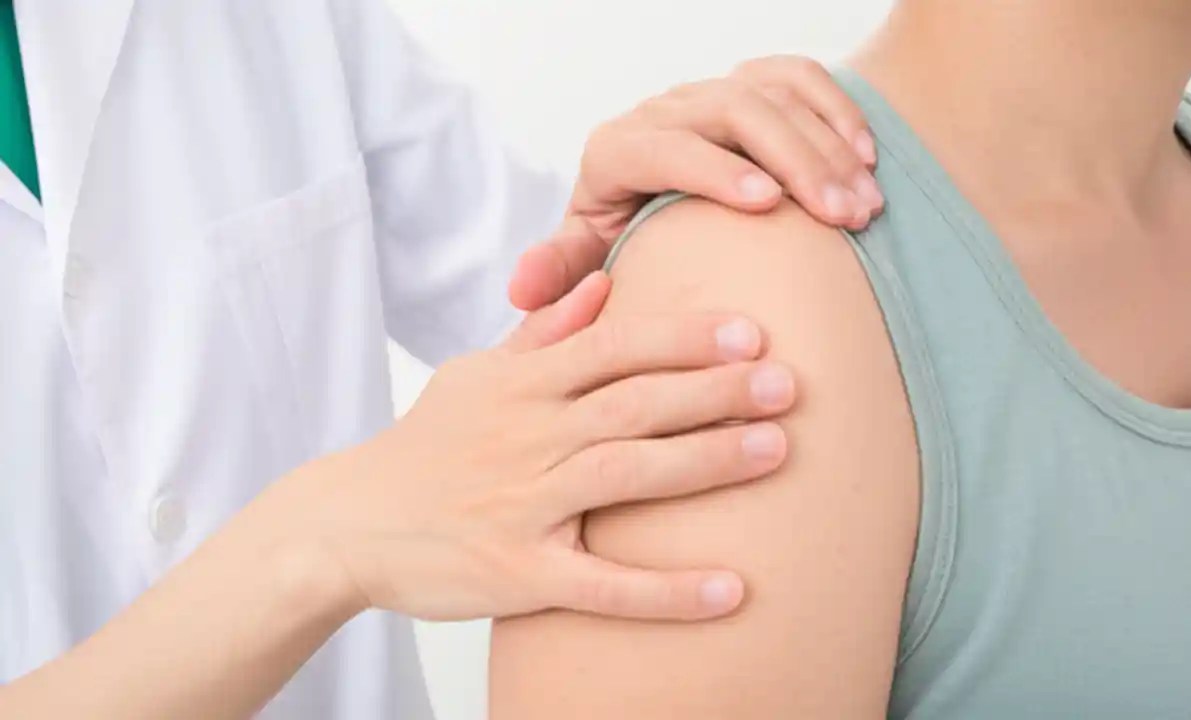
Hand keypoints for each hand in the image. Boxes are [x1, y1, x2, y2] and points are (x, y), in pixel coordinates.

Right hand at [296, 274, 796, 621]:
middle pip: (633, 403)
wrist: (349, 523)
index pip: (613, 347)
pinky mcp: (517, 575)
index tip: (750, 327)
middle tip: (789, 383)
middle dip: (716, 390)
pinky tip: (730, 591)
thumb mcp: (476, 377)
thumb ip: (542, 334)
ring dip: (706, 461)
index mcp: (522, 385)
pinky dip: (666, 590)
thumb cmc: (425, 447)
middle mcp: (526, 438)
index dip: (683, 336)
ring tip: (778, 450)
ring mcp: (522, 506)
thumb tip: (601, 282)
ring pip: (625, 475)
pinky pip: (601, 584)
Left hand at [508, 55, 880, 310]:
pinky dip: (836, 110)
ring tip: (864, 205)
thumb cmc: (620, 237)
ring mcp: (711, 95)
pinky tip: (866, 158)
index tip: (766, 203)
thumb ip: (563, 270)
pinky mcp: (751, 86)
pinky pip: (798, 78)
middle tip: (845, 216)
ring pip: (774, 96)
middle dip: (795, 161)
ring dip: (827, 147)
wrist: (648, 198)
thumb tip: (521, 290)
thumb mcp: (589, 255)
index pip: (664, 146)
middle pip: (734, 112)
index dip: (714, 169)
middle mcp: (665, 112)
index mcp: (617, 151)